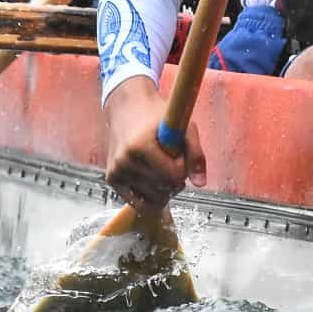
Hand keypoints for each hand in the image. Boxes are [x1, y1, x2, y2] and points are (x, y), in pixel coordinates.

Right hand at [103, 76, 205, 211]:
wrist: (127, 108)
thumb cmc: (156, 117)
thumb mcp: (182, 127)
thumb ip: (196, 154)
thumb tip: (200, 183)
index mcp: (140, 146)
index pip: (173, 175)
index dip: (182, 166)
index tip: (177, 152)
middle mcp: (124, 161)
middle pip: (164, 188)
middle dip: (174, 178)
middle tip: (169, 159)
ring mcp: (116, 172)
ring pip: (153, 198)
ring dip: (163, 188)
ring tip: (160, 167)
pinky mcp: (112, 179)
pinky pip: (137, 203)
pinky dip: (149, 196)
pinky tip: (152, 181)